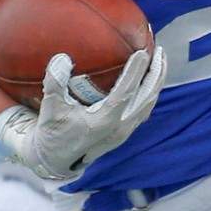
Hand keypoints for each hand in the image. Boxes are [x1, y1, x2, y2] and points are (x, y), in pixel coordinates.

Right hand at [0, 46, 164, 181]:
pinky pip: (144, 110)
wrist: (56, 159)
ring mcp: (125, 131)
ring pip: (148, 104)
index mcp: (104, 121)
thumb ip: (55, 84)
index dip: (135, 72)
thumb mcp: (50, 109)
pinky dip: (149, 93)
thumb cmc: (53, 132)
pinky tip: (148, 81)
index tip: (142, 52)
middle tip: (160, 51)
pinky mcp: (124, 132)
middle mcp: (120, 127)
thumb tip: (62, 58)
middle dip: (156, 74)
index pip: (126, 93)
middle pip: (147, 97)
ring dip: (156, 82)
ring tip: (159, 61)